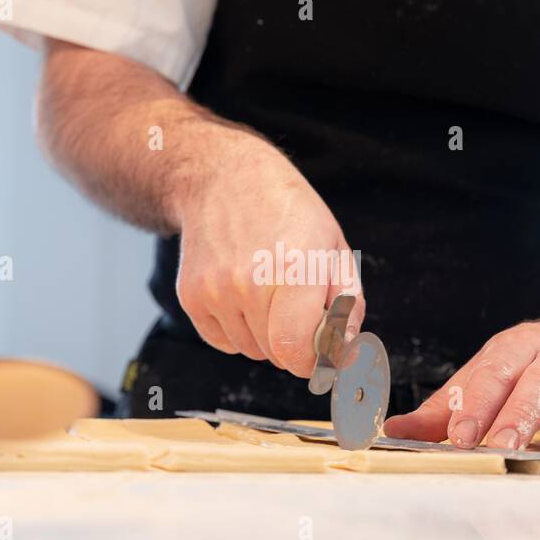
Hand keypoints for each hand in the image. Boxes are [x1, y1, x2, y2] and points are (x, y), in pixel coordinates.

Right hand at [172, 131, 362, 376]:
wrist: (222, 177)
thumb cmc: (287, 212)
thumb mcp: (334, 247)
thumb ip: (348, 306)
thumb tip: (346, 355)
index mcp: (294, 269)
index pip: (296, 351)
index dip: (312, 361)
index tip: (320, 353)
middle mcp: (249, 283)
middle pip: (276, 354)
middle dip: (293, 343)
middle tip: (297, 307)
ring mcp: (214, 291)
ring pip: (249, 350)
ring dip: (265, 335)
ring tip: (268, 291)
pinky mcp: (190, 296)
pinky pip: (222, 341)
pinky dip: (237, 330)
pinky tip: (243, 294)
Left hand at [384, 311, 539, 455]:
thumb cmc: (525, 368)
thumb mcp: (485, 376)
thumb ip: (443, 409)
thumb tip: (392, 432)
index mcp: (513, 350)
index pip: (491, 375)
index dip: (475, 406)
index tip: (458, 437)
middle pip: (536, 384)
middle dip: (518, 416)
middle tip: (502, 446)